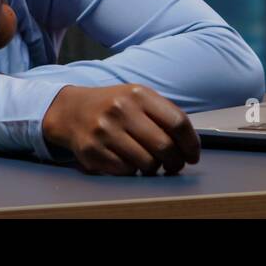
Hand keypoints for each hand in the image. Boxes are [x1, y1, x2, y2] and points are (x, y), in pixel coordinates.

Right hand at [41, 84, 200, 174]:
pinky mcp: (92, 151)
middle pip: (164, 147)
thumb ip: (164, 114)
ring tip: (151, 163)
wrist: (72, 110)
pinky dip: (133, 171)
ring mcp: (105, 131)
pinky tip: (130, 161)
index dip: (191, 144)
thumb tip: (189, 145)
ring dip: (154, 168)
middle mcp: (121, 110)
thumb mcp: (138, 98)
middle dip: (176, 161)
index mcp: (138, 94)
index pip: (177, 122)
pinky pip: (126, 171)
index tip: (193, 155)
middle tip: (175, 165)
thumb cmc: (115, 106)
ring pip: (147, 163)